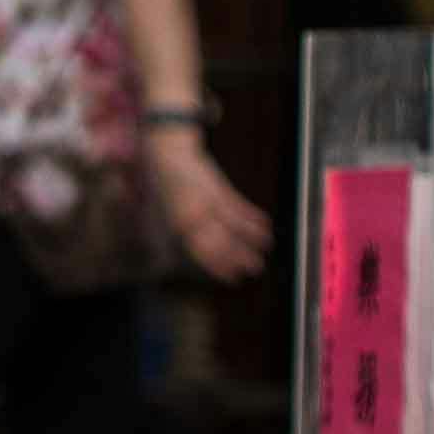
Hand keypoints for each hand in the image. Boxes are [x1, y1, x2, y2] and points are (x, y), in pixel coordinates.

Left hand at [152, 135, 269, 283]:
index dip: (219, 267)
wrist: (169, 153)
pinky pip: (239, 207)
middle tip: (256, 270)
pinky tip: (266, 227)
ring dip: (251, 240)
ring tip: (266, 252)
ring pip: (233, 226)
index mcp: (180, 225)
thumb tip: (180, 257)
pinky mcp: (219, 187)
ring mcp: (208, 201)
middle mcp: (195, 215)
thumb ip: (179, 233)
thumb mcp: (166, 213)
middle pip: (221, 242)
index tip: (233, 279)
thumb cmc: (167, 187)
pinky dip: (253, 218)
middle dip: (240, 258)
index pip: (202, 252)